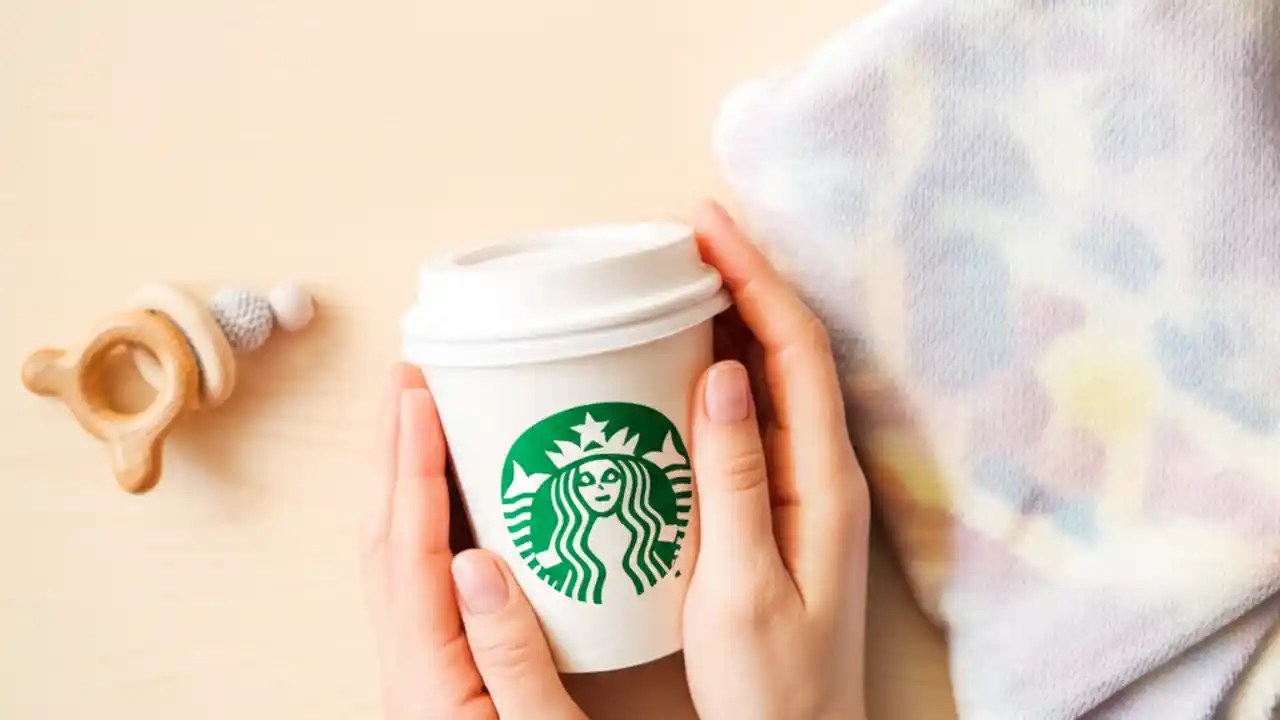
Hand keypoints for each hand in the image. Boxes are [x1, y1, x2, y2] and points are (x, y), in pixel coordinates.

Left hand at [363, 364, 584, 719]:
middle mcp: (409, 668)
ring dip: (399, 479)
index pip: (408, 551)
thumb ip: (508, 657)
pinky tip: (451, 496)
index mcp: (429, 681)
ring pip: (392, 555)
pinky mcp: (442, 667)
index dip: (411, 468)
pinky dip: (422, 518)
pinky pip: (415, 576)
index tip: (418, 395)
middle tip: (408, 377)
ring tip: (420, 414)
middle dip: (391, 453)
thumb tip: (478, 562)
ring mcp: (420, 668)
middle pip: (383, 541)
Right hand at [683, 201, 870, 719]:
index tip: (707, 227)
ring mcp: (805, 488)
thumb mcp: (741, 586)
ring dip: (734, 322)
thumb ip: (734, 479)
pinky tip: (684, 368)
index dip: (756, 279)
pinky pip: (756, 419)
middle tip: (684, 240)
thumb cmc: (772, 684)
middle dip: (745, 283)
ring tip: (680, 282)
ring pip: (774, 380)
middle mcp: (825, 471)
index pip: (796, 351)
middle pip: (791, 351)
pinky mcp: (781, 507)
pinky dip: (722, 376)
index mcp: (824, 481)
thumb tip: (722, 374)